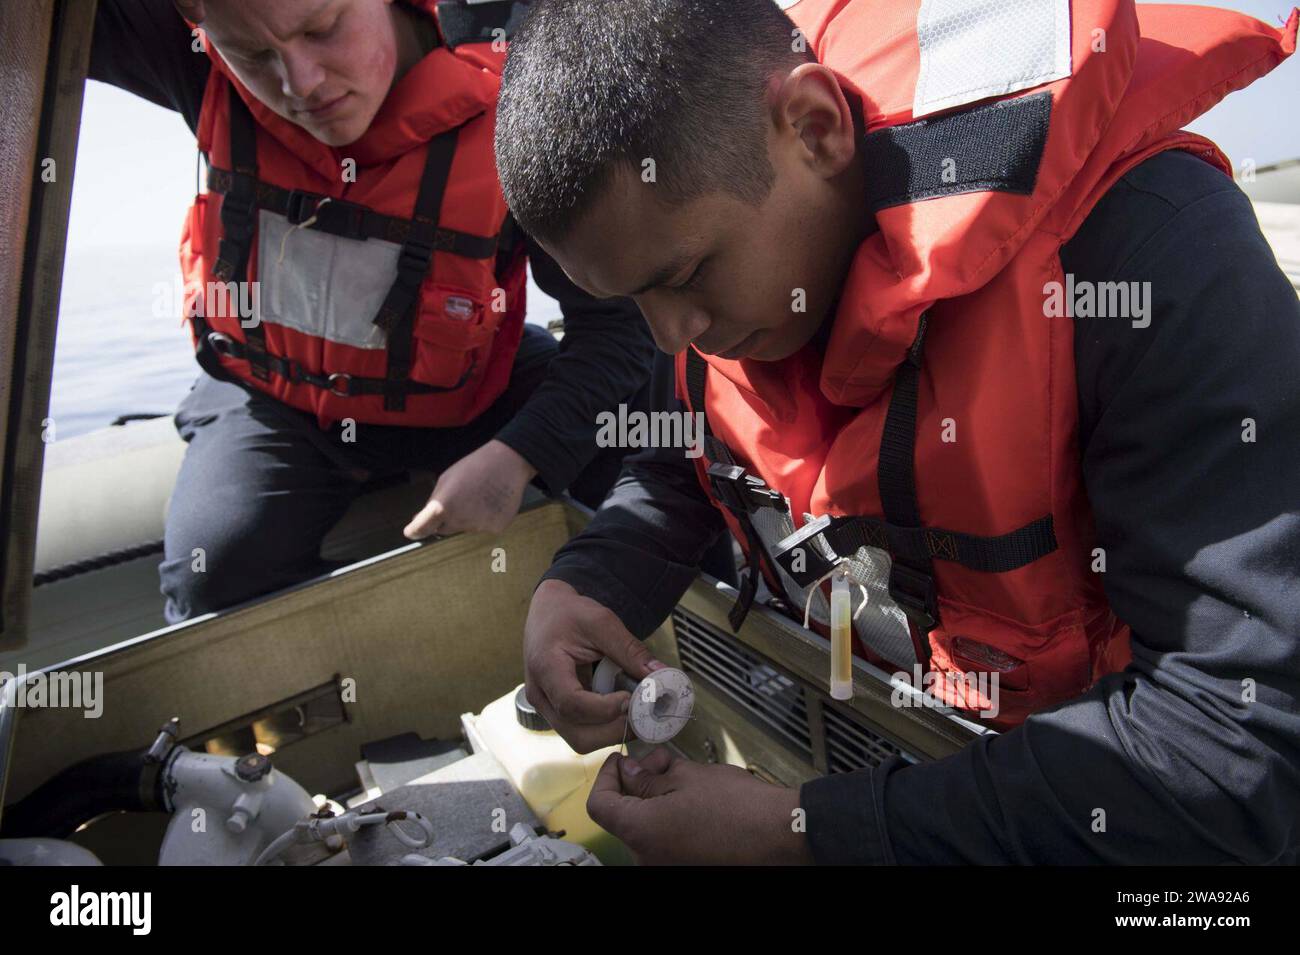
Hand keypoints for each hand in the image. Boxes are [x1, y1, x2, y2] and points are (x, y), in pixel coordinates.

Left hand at [403, 439, 535, 538]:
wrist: (508, 463)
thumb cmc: (474, 467)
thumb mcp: (446, 479)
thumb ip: (433, 501)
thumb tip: (420, 519)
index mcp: (442, 506)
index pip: (422, 528)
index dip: (415, 531)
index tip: (411, 532)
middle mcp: (459, 521)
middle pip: (445, 529)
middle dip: (447, 519)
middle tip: (461, 498)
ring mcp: (478, 527)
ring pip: (466, 528)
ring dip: (469, 517)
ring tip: (480, 495)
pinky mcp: (495, 528)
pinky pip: (484, 527)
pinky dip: (486, 518)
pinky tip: (492, 501)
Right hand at [523, 578, 663, 752]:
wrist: (547, 613)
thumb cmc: (569, 614)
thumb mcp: (601, 622)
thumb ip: (630, 650)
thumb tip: (661, 675)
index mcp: (546, 668)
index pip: (571, 704)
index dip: (605, 709)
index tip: (631, 698)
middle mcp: (541, 695)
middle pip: (577, 735)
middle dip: (614, 730)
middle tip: (642, 713)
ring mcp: (547, 708)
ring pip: (580, 740)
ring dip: (612, 732)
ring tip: (635, 711)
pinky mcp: (557, 712)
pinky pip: (582, 731)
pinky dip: (606, 727)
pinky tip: (623, 709)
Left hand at [587, 748, 814, 864]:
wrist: (779, 833)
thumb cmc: (738, 806)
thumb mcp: (687, 776)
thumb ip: (648, 776)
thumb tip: (629, 772)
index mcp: (641, 832)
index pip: (600, 805)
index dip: (606, 777)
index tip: (620, 761)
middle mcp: (648, 857)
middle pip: (625, 816)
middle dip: (638, 783)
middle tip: (661, 762)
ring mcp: (669, 865)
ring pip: (647, 827)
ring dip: (656, 799)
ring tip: (684, 776)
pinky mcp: (686, 866)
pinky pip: (667, 840)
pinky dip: (671, 818)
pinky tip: (694, 799)